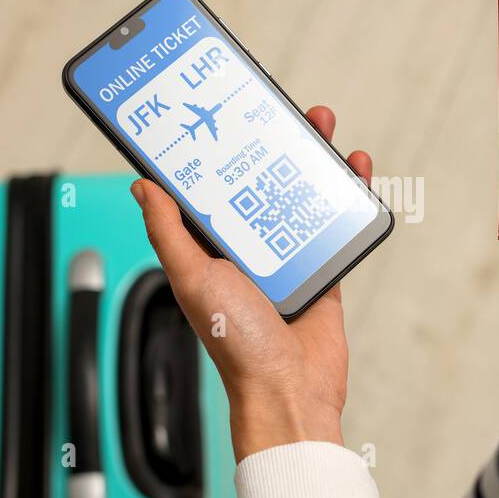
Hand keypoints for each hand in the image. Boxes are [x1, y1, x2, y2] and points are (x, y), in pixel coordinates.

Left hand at [130, 106, 371, 461]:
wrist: (289, 391)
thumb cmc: (234, 344)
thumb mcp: (192, 279)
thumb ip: (168, 232)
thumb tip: (142, 185)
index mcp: (210, 246)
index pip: (209, 186)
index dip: (213, 148)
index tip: (219, 111)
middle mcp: (247, 246)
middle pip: (259, 179)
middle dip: (268, 140)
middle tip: (277, 106)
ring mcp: (288, 256)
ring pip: (300, 193)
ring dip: (311, 156)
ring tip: (319, 123)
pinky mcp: (323, 269)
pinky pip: (336, 222)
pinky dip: (348, 193)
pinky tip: (356, 167)